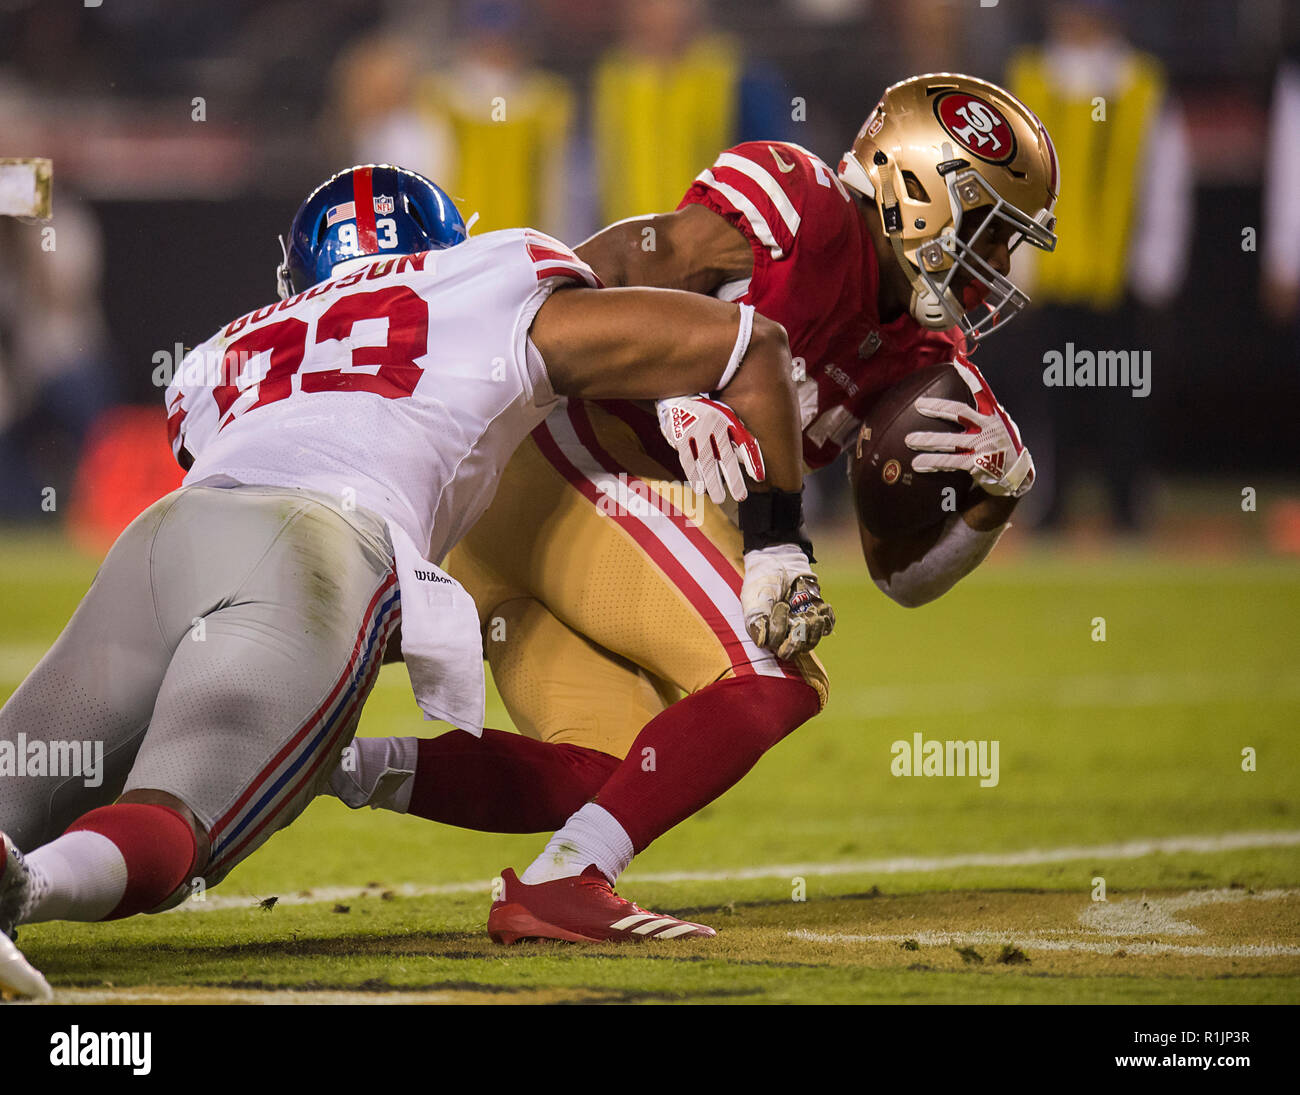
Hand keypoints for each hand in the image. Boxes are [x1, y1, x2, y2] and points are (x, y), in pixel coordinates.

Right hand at [657, 396, 764, 503]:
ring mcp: (694, 431)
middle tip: (741, 496)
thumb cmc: (708, 412)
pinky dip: (695, 476)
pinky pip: (688, 461)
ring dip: (713, 482)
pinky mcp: (679, 437)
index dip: (751, 460)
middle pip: (725, 456)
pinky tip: (700, 489)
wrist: (678, 395)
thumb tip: (747, 462)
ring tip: (719, 499)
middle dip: (734, 478)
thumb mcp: (726, 419)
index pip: (743, 442)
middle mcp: (711, 425)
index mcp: (726, 419)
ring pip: (706, 462)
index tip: (759, 478)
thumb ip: (738, 438)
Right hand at [741, 543, 834, 658]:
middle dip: (801, 638)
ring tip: (815, 613)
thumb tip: (763, 642)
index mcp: (766, 632)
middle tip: (804, 620)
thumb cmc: (763, 579)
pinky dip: (828, 620)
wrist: (779, 560)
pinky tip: (824, 606)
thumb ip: (757, 619)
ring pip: (811, 642)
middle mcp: (783, 633)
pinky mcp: (813, 617)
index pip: (776, 646)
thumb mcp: (756, 597)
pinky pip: (826, 628)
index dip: (780, 631)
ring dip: (816, 631)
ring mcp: (800, 626)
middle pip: (795, 650)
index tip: (781, 605)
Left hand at [904, 362, 1033, 496]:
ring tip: (909, 440)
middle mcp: (989, 428)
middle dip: (938, 407)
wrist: (1017, 475)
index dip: (971, 376)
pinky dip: (933, 462)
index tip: (959, 361)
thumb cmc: (1004, 448)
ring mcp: (983, 446)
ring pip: (950, 441)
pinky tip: (918, 464)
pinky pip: (950, 462)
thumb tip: (971, 396)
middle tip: (919, 404)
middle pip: (960, 412)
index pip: (982, 391)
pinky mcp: (978, 464)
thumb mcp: (1001, 426)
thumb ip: (985, 414)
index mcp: (994, 416)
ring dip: (928, 440)